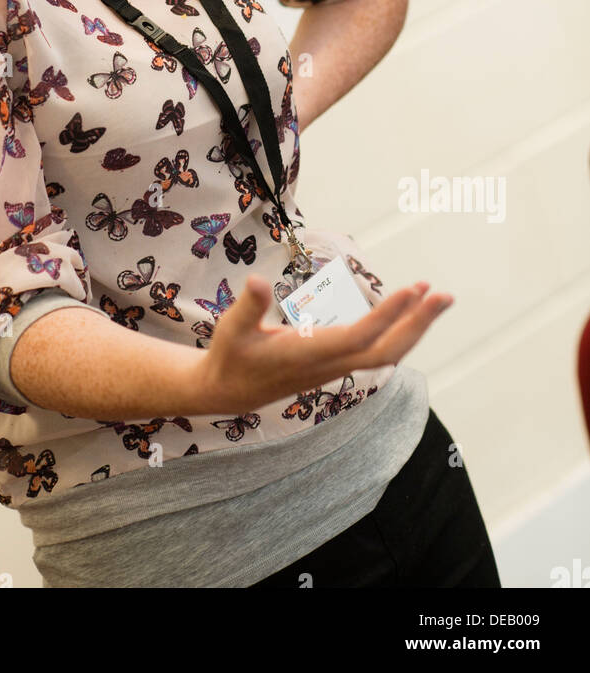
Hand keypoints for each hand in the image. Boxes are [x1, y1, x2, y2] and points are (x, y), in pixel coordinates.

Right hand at [191, 275, 452, 415]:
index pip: (359, 337)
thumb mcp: (231, 328)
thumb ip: (248, 306)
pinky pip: (377, 352)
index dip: (387, 316)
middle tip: (443, 295)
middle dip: (417, 324)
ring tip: (433, 296)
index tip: (412, 290)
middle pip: (386, 351)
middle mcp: (329, 364)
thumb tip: (257, 281)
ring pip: (386, 354)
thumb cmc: (231, 355)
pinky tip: (408, 314)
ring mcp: (336, 367)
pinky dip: (398, 332)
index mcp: (308, 353)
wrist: (229, 391)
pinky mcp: (335, 365)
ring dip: (414, 326)